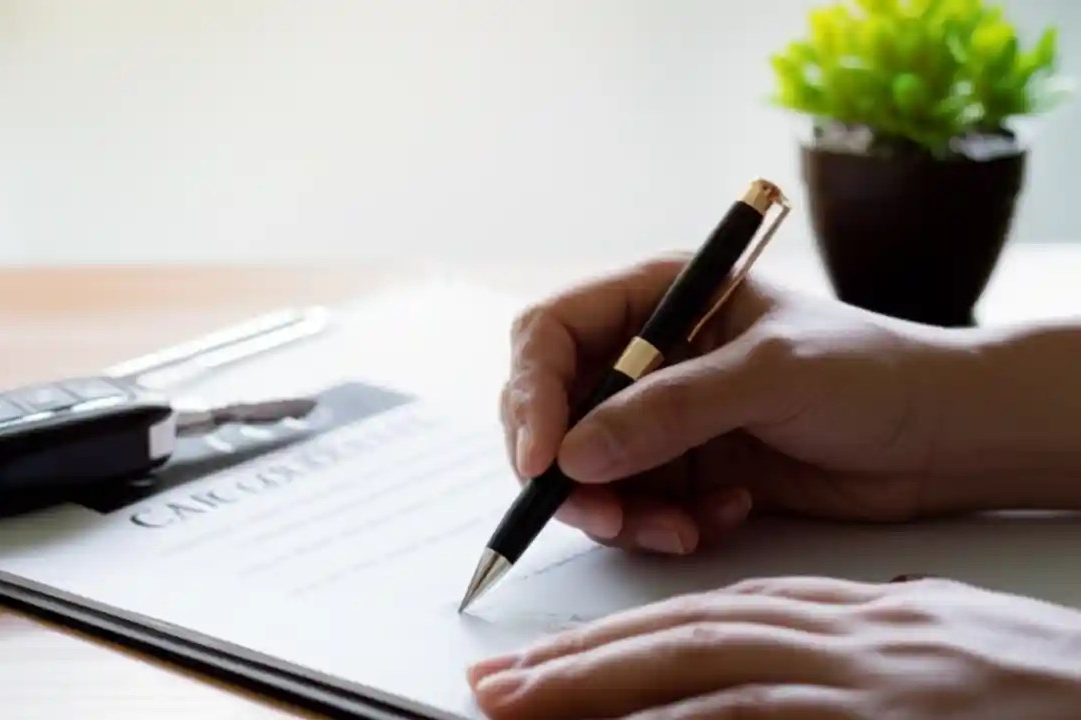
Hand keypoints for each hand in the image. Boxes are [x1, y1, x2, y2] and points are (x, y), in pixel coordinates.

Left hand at [466, 576, 1080, 718]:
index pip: (724, 613)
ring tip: (517, 711)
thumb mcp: (950, 655)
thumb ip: (864, 652)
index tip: (562, 657)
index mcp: (868, 618)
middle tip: (499, 685)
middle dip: (586, 659)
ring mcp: (873, 684)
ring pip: (709, 674)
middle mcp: (859, 638)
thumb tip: (788, 664)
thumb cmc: (1056, 693)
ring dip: (602, 692)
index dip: (632, 633)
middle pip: (694, 633)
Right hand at [500, 256, 976, 553]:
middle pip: (553, 410)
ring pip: (586, 471)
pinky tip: (724, 514)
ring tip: (679, 529)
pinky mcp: (681, 469)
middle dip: (567, 470)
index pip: (550, 334)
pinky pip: (633, 507)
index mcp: (657, 296)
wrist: (941, 437)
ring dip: (620, 510)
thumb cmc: (869, 373)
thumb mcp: (771, 376)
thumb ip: (670, 411)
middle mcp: (645, 354)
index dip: (530, 394)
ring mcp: (660, 416)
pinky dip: (662, 525)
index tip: (540, 461)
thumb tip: (573, 458)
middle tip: (603, 516)